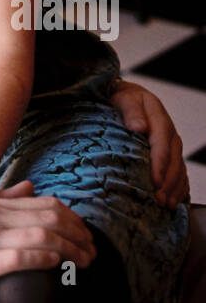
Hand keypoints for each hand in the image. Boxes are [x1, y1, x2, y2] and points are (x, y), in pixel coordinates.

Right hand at [0, 181, 95, 302]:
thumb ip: (5, 201)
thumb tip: (31, 186)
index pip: (44, 204)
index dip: (72, 218)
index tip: (86, 234)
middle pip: (49, 218)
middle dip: (77, 234)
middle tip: (94, 251)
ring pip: (41, 236)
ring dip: (70, 249)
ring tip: (85, 262)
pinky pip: (20, 257)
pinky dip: (44, 259)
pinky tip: (58, 264)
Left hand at [109, 78, 188, 207]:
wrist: (129, 97)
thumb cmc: (123, 99)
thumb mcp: (124, 99)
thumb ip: (131, 111)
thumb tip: (139, 128)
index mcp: (158, 116)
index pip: (162, 143)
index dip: (160, 163)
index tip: (155, 181)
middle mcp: (169, 132)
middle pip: (173, 160)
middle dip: (168, 182)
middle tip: (159, 200)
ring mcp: (173, 144)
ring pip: (179, 169)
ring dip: (174, 188)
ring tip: (166, 205)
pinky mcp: (172, 154)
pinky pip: (180, 173)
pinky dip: (179, 188)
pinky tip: (173, 201)